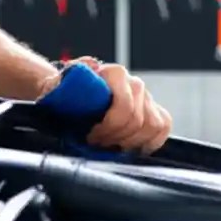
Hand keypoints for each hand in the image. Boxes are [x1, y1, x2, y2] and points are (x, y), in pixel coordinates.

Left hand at [41, 57, 171, 153]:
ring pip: (153, 126)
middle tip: (98, 145)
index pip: (124, 107)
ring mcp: (146, 97)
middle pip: (138, 121)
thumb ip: (63, 81)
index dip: (109, 128)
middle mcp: (134, 83)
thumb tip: (79, 74)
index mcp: (114, 73)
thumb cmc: (64, 93)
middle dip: (116, 139)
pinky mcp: (154, 110)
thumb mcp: (57, 86)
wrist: (71, 94)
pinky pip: (163, 126)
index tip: (91, 137)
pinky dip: (151, 141)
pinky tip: (132, 147)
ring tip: (112, 146)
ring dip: (132, 143)